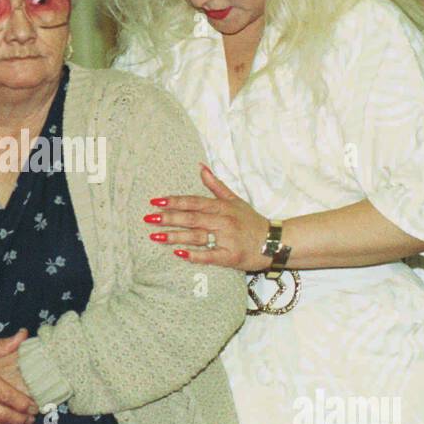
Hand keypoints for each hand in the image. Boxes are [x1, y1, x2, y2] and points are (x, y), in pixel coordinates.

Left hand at [145, 163, 271, 270]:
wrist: (275, 241)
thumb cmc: (251, 221)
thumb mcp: (235, 200)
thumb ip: (216, 185)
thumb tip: (201, 167)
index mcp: (222, 207)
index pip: (194, 202)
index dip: (174, 201)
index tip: (155, 201)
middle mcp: (223, 221)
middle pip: (192, 218)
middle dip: (168, 218)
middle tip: (148, 218)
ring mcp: (227, 239)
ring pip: (197, 236)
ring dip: (175, 236)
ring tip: (155, 237)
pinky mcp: (230, 256)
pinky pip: (210, 256)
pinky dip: (194, 255)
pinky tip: (178, 253)